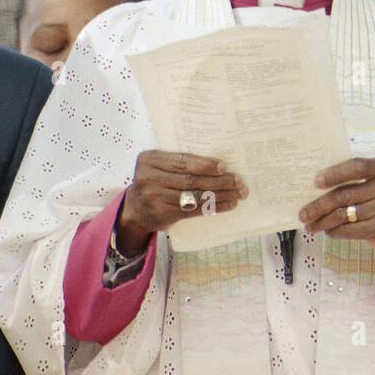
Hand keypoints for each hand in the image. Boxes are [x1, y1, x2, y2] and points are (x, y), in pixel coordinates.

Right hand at [117, 150, 248, 254]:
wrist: (135, 210)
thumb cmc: (155, 182)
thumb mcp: (159, 167)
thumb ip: (179, 162)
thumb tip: (220, 162)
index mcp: (149, 159)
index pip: (183, 161)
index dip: (205, 164)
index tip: (225, 166)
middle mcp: (149, 178)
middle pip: (191, 179)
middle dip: (219, 180)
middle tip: (239, 181)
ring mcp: (154, 197)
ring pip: (194, 195)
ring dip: (221, 194)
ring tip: (238, 193)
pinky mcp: (162, 214)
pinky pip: (193, 211)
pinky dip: (213, 207)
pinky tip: (228, 204)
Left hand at [299, 157, 374, 266]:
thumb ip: (353, 178)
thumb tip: (314, 185)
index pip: (357, 166)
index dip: (335, 173)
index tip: (315, 182)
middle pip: (344, 194)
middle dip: (319, 205)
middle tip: (303, 213)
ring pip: (343, 214)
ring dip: (322, 221)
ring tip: (310, 224)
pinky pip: (348, 230)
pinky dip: (334, 231)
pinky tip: (327, 230)